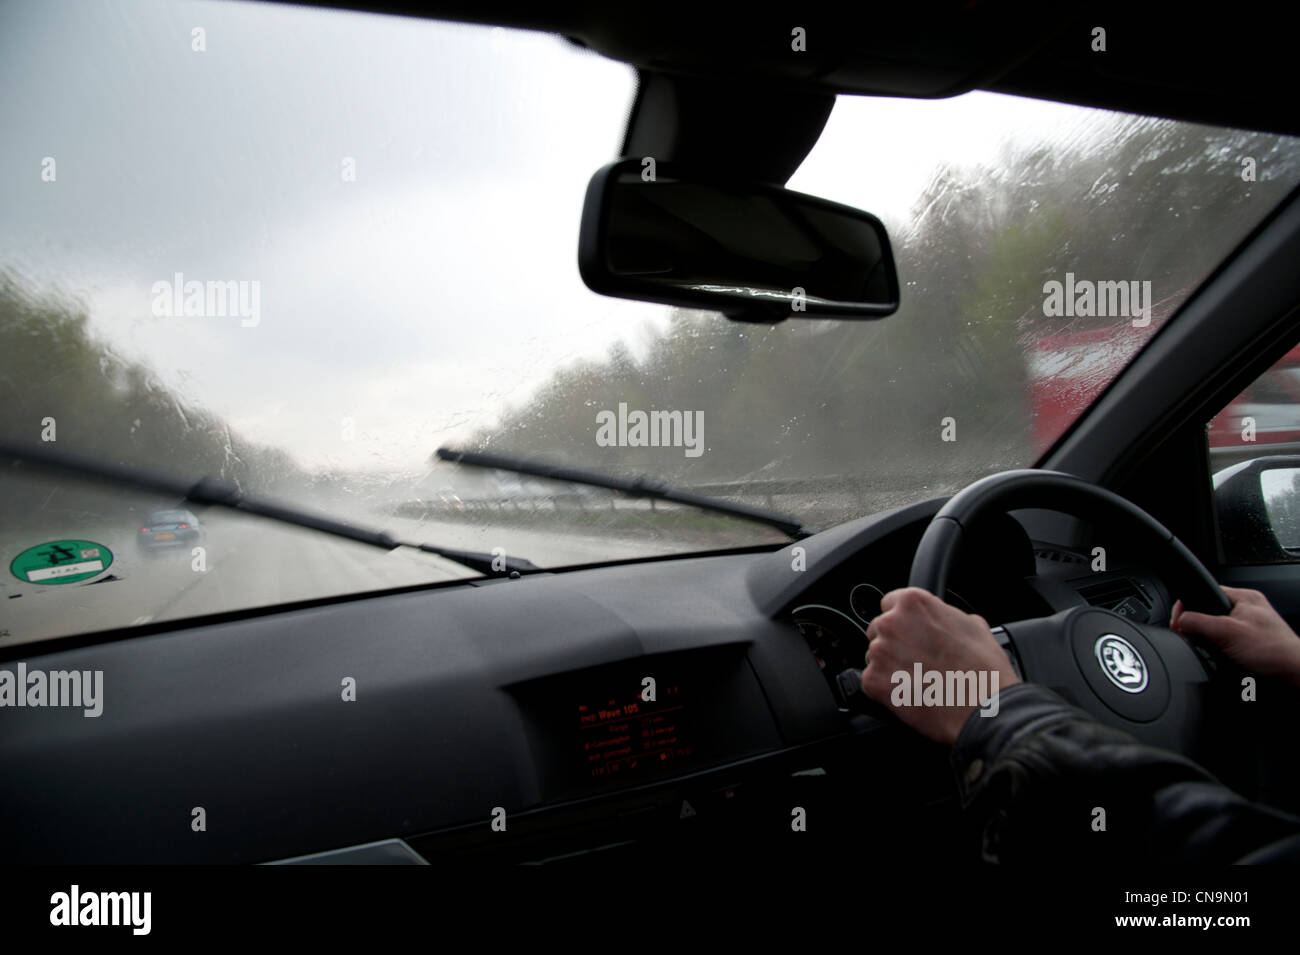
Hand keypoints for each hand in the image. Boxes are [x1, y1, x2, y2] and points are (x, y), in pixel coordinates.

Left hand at [859, 587, 1019, 744]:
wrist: (984, 708)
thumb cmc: (983, 668)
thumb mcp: (974, 625)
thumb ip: (947, 616)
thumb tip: (943, 620)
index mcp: (913, 602)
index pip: (890, 603)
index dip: (903, 620)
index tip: (910, 632)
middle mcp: (890, 623)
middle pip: (879, 630)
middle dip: (894, 643)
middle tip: (917, 660)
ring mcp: (879, 652)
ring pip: (874, 656)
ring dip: (889, 666)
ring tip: (918, 679)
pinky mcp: (873, 681)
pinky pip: (871, 681)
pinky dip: (886, 689)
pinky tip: (910, 694)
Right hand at [1171, 586, 1299, 686]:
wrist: (1294, 677)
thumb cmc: (1274, 652)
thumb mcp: (1227, 631)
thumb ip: (1198, 622)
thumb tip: (1180, 621)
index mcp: (1244, 598)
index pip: (1205, 592)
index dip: (1188, 607)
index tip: (1179, 623)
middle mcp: (1247, 611)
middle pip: (1208, 614)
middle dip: (1199, 629)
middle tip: (1197, 641)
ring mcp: (1249, 629)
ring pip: (1215, 632)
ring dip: (1211, 644)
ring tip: (1216, 653)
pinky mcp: (1249, 646)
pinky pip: (1224, 646)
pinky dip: (1220, 654)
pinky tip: (1224, 660)